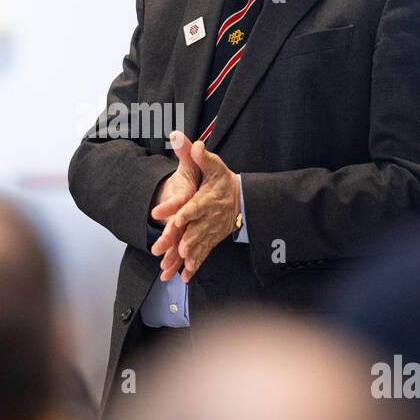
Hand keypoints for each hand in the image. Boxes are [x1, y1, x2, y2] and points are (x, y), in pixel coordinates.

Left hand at [152, 138, 239, 282]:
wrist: (242, 199)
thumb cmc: (224, 181)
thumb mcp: (214, 165)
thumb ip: (201, 156)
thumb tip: (193, 143)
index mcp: (206, 200)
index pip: (196, 205)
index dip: (188, 211)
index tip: (178, 218)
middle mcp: (208, 218)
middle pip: (196, 230)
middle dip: (188, 240)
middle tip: (180, 249)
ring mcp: (210, 231)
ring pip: (198, 245)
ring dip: (191, 257)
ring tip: (181, 266)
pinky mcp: (210, 240)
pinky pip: (202, 254)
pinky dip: (195, 266)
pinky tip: (185, 276)